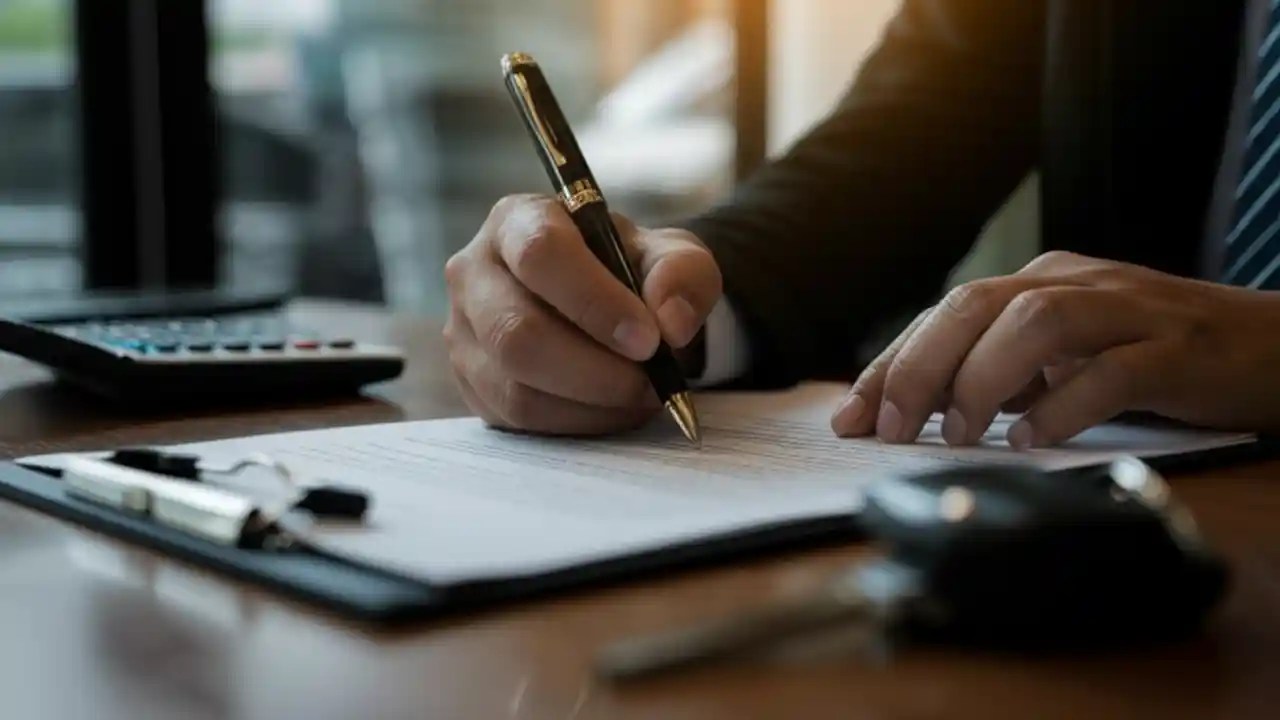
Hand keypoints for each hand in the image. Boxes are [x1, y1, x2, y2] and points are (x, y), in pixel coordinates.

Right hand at [445, 194, 721, 434]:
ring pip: (516, 387)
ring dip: (591, 405)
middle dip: (596, 371)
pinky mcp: (471, 384)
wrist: (604, 305)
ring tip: (639, 396)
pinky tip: (611, 408)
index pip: (540, 254)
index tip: (647, 340)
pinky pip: (518, 421)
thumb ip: (682, 274)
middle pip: (517, 333)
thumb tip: (671, 322)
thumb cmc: (628, 271)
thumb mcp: (670, 256)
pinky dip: (576, 424)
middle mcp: (474, 273)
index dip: (594, 302)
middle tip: (651, 382)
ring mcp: (463, 334)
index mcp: (517, 221)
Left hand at [830, 251, 1279, 446]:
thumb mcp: (1068, 358)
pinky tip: (1031, 442)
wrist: (1276, 348)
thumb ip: (1007, 373)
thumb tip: (923, 412)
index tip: (850, 416)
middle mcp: (1077, 284)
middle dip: (918, 367)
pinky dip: (1062, 406)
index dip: (892, 363)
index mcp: (1043, 282)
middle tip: (886, 429)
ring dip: (981, 380)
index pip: (947, 312)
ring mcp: (1129, 313)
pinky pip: (1110, 371)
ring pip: (1036, 322)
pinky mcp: (1177, 351)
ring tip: (954, 436)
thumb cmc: (1158, 358)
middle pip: (977, 305)